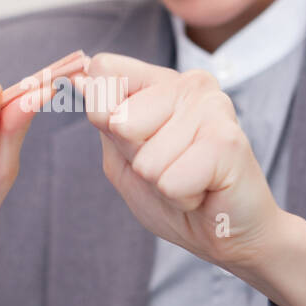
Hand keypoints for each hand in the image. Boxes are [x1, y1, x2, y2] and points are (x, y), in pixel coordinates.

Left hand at [72, 52, 283, 275]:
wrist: (227, 235)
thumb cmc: (175, 196)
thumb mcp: (123, 160)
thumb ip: (103, 120)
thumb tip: (78, 77)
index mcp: (162, 82)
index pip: (103, 71)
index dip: (103, 114)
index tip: (135, 141)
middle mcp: (190, 84)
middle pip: (118, 119)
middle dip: (135, 159)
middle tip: (171, 168)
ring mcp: (211, 107)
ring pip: (144, 158)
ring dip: (161, 183)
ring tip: (190, 180)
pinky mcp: (227, 140)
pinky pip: (170, 181)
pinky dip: (180, 197)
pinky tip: (204, 190)